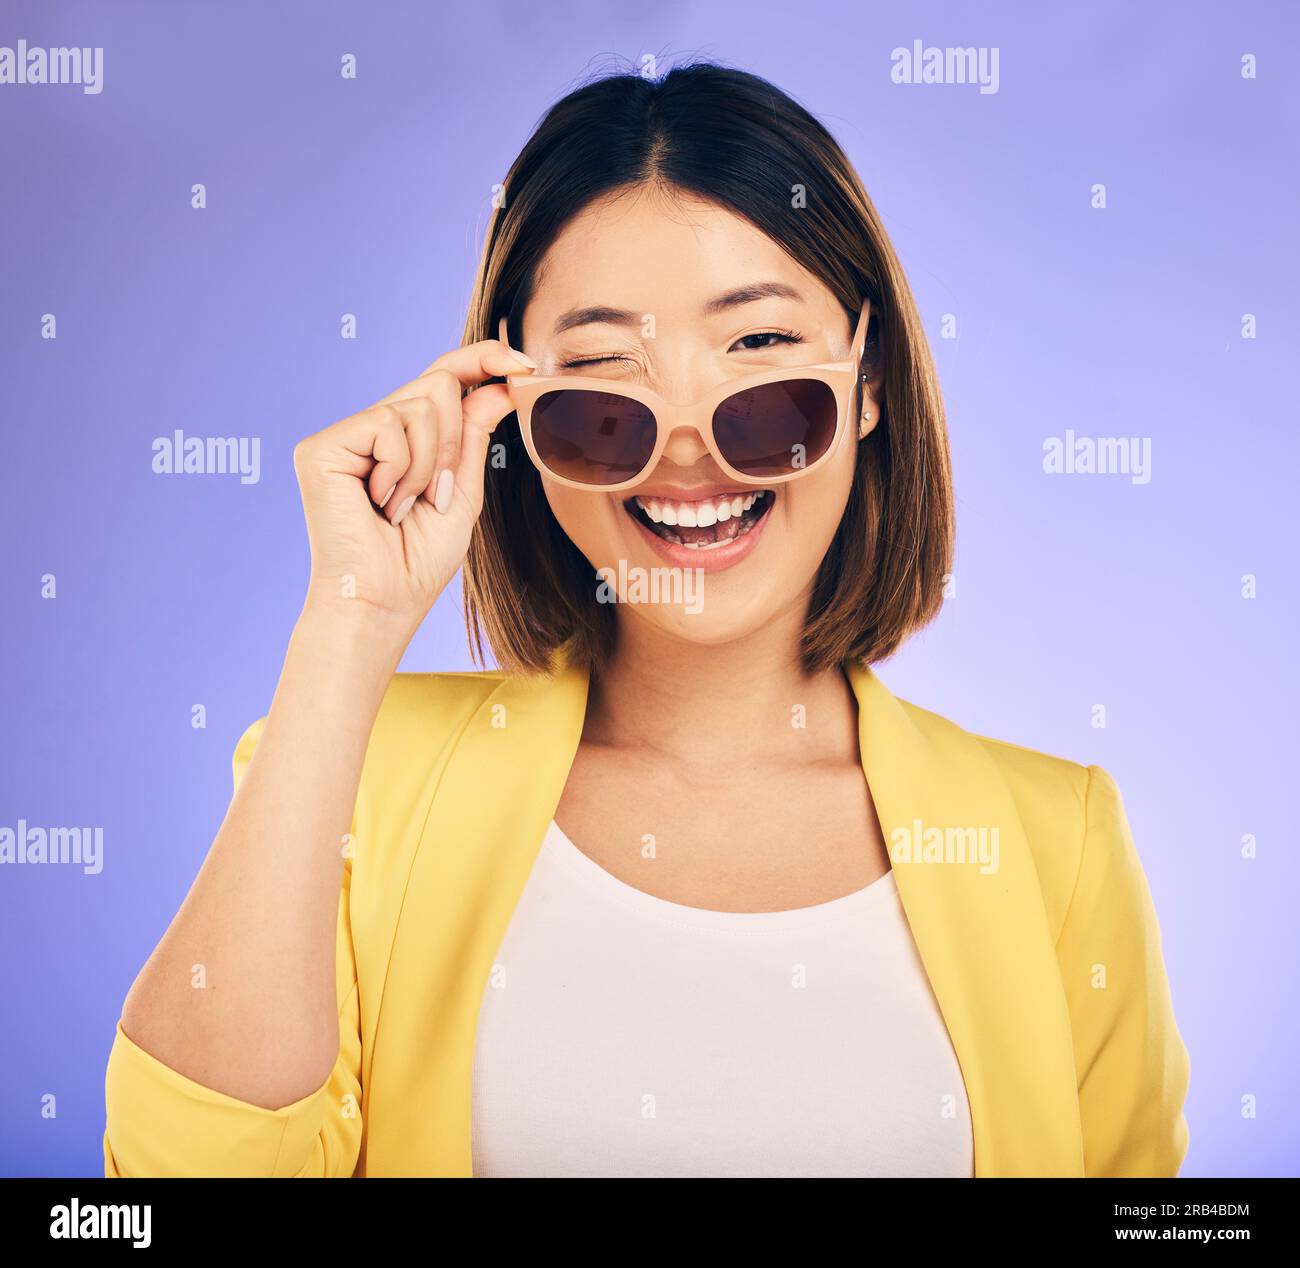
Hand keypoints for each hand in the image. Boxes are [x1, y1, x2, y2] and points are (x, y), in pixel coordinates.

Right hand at [293, 338, 534, 633]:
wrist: (383, 602)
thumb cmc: (418, 561)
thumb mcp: (462, 491)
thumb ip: (474, 435)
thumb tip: (503, 383)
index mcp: (401, 440)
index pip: (442, 378)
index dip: (482, 360)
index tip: (525, 365)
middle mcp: (369, 430)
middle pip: (437, 383)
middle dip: (454, 441)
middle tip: (437, 494)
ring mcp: (343, 436)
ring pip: (419, 402)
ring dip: (430, 463)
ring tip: (404, 507)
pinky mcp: (321, 447)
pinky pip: (389, 424)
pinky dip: (403, 469)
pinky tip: (382, 503)